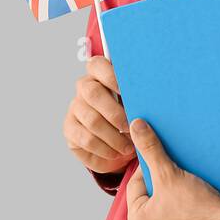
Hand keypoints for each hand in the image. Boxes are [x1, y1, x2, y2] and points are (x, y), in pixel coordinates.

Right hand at [63, 55, 135, 174]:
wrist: (119, 143)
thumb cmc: (131, 116)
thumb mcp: (137, 104)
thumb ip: (139, 97)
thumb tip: (150, 97)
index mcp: (99, 74)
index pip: (97, 65)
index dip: (112, 77)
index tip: (129, 93)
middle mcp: (84, 88)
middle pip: (93, 93)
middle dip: (115, 113)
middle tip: (131, 127)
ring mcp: (75, 108)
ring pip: (92, 120)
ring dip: (114, 137)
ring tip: (129, 147)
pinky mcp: (70, 129)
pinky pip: (86, 140)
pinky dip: (105, 149)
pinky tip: (116, 153)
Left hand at [125, 119, 219, 219]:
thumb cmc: (196, 208)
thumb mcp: (168, 174)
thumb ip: (151, 150)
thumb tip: (137, 128)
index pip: (135, 184)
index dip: (147, 166)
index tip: (159, 157)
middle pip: (149, 196)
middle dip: (160, 180)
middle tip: (172, 169)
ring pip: (164, 205)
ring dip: (172, 191)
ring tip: (183, 180)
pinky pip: (177, 216)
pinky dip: (182, 204)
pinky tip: (192, 194)